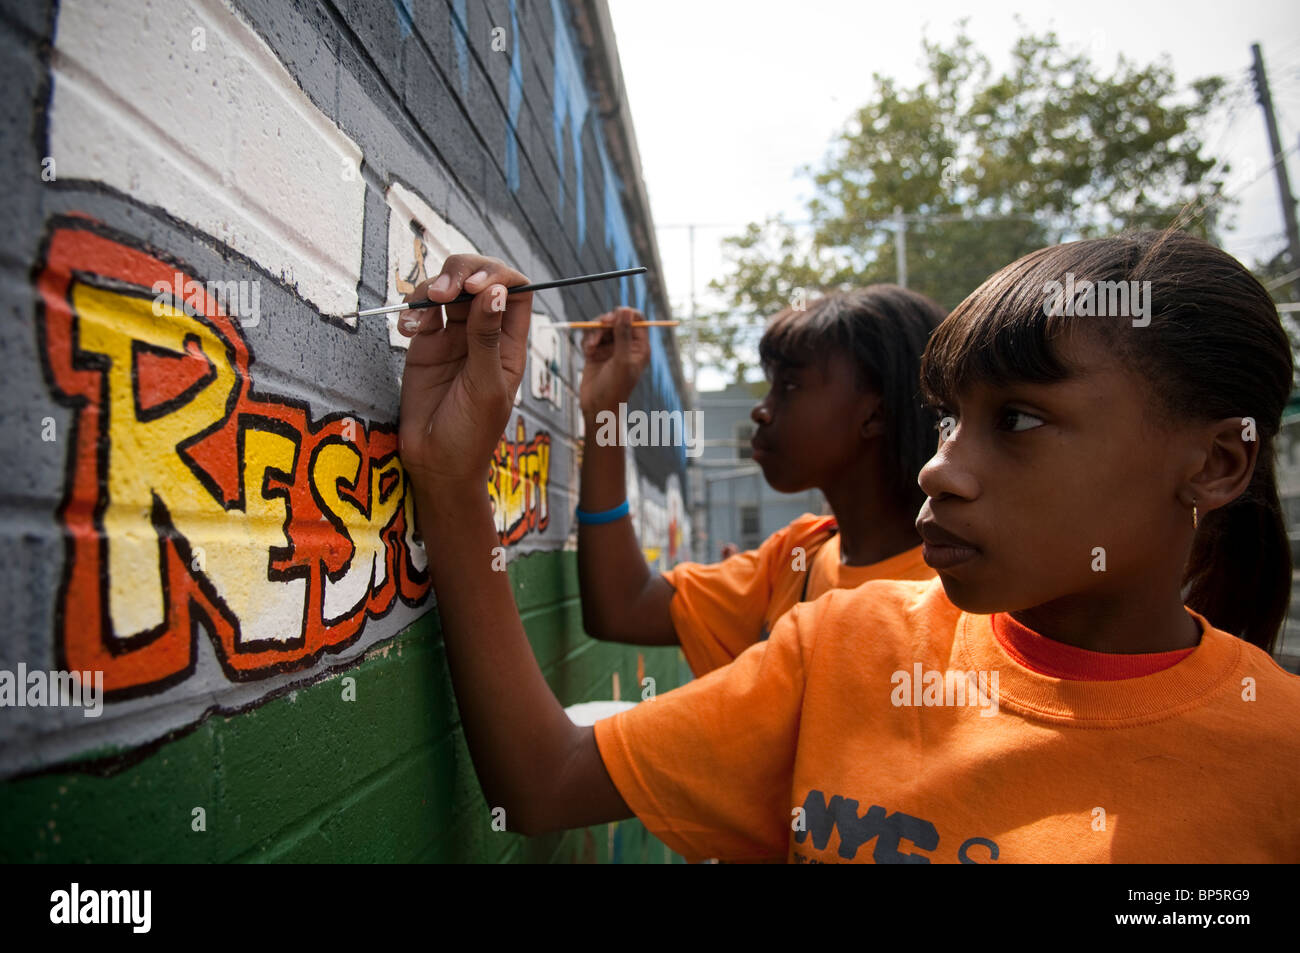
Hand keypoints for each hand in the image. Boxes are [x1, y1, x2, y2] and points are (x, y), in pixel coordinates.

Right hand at [396, 254, 530, 491]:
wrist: (436, 463)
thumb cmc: (472, 433)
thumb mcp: (485, 386)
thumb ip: (487, 337)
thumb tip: (494, 291)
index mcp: (511, 343)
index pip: (518, 291)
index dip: (500, 276)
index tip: (477, 286)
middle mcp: (485, 333)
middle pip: (481, 280)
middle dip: (462, 273)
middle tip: (444, 290)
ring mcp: (454, 336)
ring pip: (448, 289)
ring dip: (433, 286)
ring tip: (424, 305)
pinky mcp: (425, 344)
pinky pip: (421, 312)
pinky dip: (413, 310)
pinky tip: (408, 329)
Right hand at [579, 306, 650, 418]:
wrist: (597, 409)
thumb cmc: (615, 389)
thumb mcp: (621, 360)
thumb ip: (624, 334)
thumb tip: (625, 310)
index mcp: (640, 346)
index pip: (636, 318)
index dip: (623, 314)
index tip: (611, 320)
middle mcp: (627, 345)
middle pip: (616, 319)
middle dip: (605, 322)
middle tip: (598, 327)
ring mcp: (611, 348)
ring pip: (601, 327)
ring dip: (593, 333)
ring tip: (590, 347)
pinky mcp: (596, 352)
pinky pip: (590, 336)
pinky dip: (587, 341)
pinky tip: (587, 352)